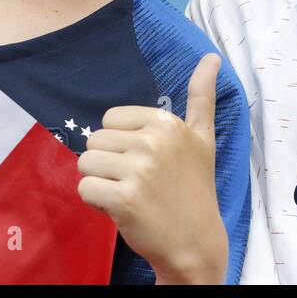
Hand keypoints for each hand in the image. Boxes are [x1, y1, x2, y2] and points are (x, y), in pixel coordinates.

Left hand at [78, 53, 227, 284]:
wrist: (195, 240)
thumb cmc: (195, 187)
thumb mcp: (203, 138)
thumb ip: (202, 96)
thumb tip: (212, 56)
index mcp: (167, 123)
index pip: (112, 118)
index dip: (122, 142)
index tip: (147, 161)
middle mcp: (153, 141)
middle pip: (96, 140)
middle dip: (109, 162)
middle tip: (137, 181)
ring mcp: (138, 170)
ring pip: (85, 163)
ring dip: (100, 181)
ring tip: (128, 193)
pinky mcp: (123, 198)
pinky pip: (85, 188)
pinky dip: (96, 201)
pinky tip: (121, 208)